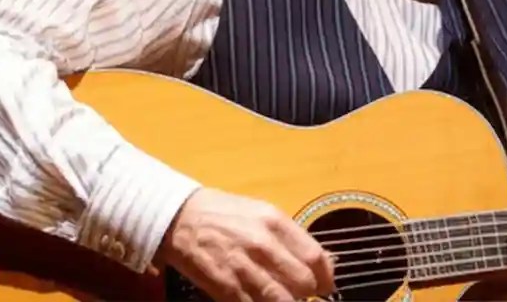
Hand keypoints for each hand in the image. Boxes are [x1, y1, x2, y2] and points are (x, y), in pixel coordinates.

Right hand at [155, 188, 334, 300]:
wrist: (181, 219)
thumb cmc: (225, 214)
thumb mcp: (263, 214)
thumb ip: (292, 237)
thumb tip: (323, 261)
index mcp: (275, 223)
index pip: (315, 258)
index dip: (325, 276)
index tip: (324, 283)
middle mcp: (263, 245)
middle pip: (303, 283)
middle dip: (306, 292)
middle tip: (301, 292)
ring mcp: (244, 268)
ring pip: (282, 300)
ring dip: (287, 301)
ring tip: (283, 297)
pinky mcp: (226, 288)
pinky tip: (262, 300)